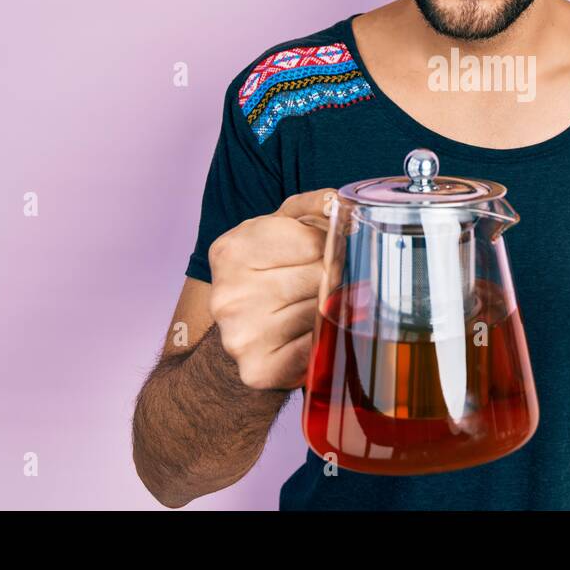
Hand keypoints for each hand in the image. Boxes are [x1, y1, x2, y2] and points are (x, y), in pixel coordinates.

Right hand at [207, 188, 336, 390]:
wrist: (242, 332)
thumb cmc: (268, 272)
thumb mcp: (285, 227)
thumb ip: (315, 204)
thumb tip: (341, 201)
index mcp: (231, 250)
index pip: (314, 242)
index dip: (327, 247)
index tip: (318, 255)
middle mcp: (228, 294)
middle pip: (320, 276)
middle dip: (332, 277)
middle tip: (321, 283)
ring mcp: (240, 335)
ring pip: (321, 310)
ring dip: (329, 308)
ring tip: (311, 306)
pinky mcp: (258, 369)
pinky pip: (316, 346)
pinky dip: (323, 339)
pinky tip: (310, 333)